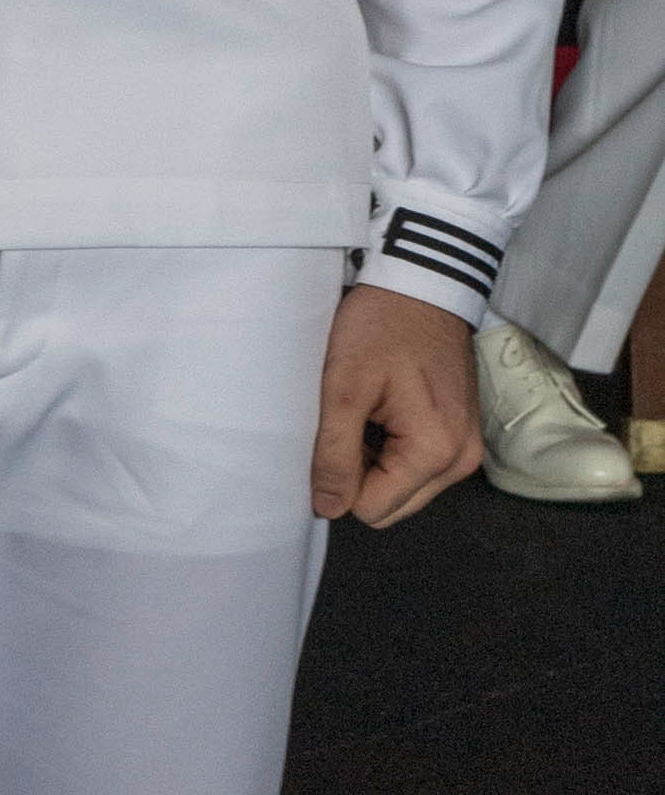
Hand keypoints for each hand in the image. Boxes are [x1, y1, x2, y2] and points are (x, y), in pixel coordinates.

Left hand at [311, 285, 481, 526]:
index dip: (340, 479)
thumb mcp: (342, 388)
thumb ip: (334, 454)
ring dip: (375, 462)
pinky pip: (418, 466)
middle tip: (351, 422)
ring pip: (403, 489)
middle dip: (360, 475)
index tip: (335, 432)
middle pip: (392, 505)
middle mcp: (461, 460)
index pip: (372, 508)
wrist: (422, 286)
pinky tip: (384, 412)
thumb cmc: (382, 327)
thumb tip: (328, 508)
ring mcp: (465, 448)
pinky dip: (393, 450)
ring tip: (368, 413)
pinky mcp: (461, 434)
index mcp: (436, 452)